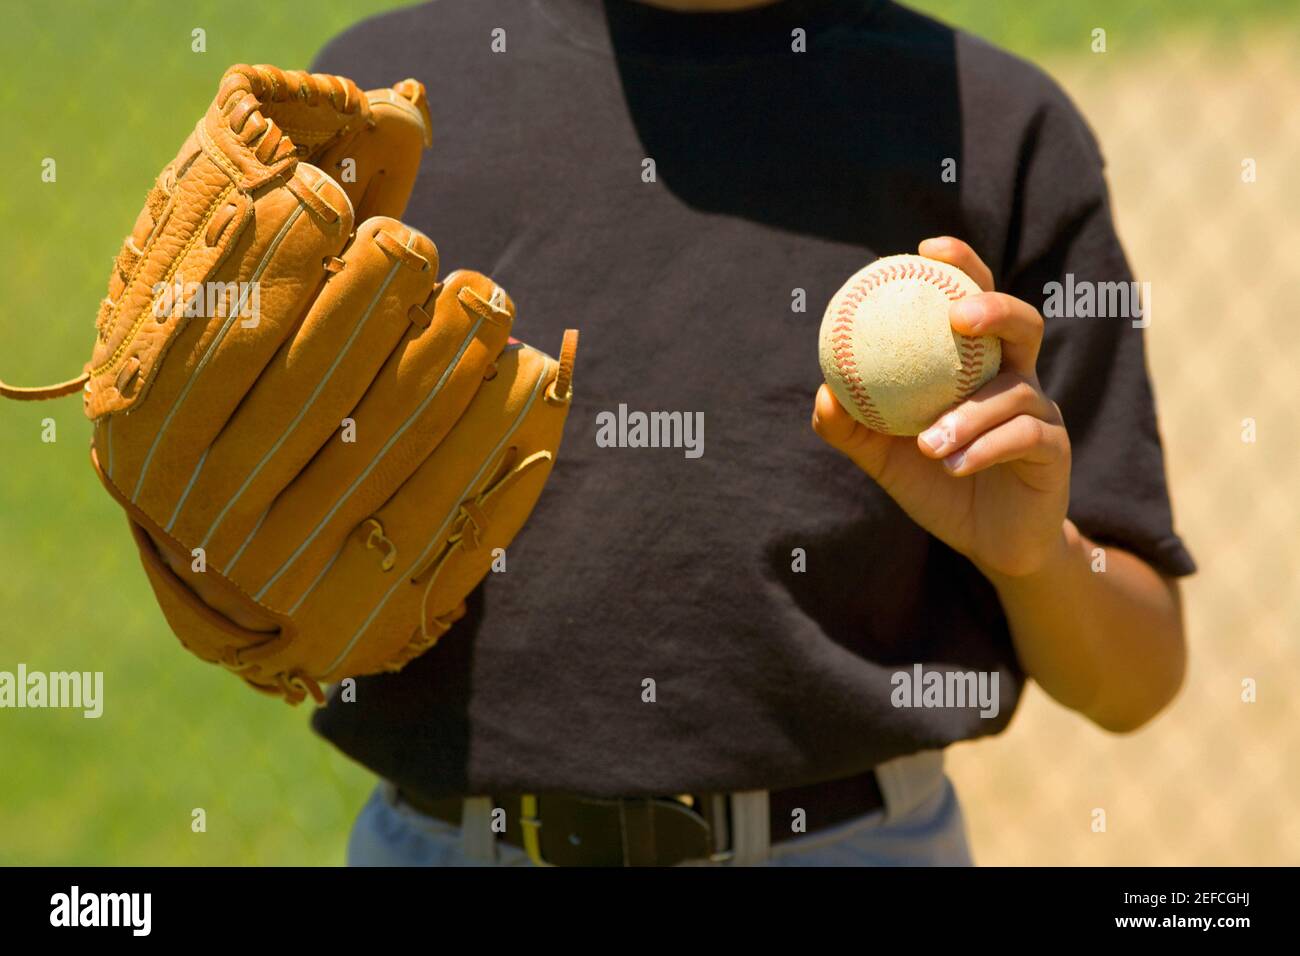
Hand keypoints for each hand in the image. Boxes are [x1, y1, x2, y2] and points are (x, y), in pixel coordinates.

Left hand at [812, 237, 1070, 578]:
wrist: (990, 543)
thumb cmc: (939, 484)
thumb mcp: (886, 458)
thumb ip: (853, 426)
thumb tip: (823, 392)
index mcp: (979, 366)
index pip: (975, 301)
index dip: (961, 266)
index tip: (926, 247)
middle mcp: (1016, 378)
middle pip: (1022, 324)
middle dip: (995, 309)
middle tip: (958, 318)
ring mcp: (1042, 412)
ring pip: (1015, 392)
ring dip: (969, 414)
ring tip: (929, 442)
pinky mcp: (1056, 451)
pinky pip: (1024, 438)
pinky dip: (984, 448)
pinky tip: (953, 465)